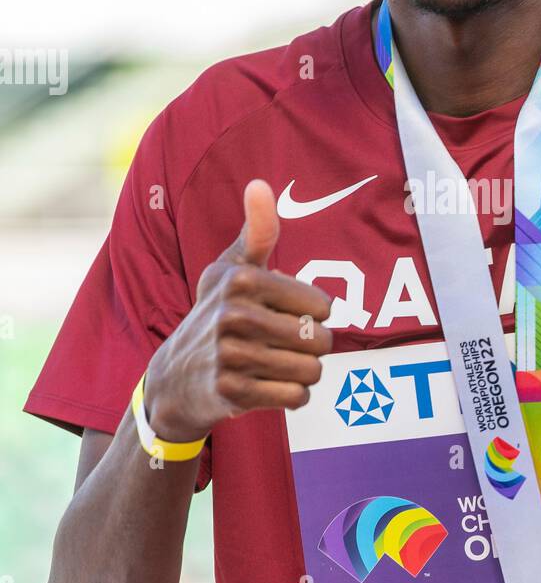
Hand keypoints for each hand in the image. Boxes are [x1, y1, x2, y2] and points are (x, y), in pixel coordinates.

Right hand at [144, 179, 331, 442]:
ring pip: (311, 371)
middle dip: (313, 347)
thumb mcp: (233, 268)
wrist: (176, 374)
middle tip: (286, 344)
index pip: (322, 306)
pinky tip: (271, 386)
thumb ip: (258, 230)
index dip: (316, 314)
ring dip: (304, 372)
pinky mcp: (230, 392)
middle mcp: (233, 315)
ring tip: (281, 364)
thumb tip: (259, 184)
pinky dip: (292, 396)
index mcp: (241, 280)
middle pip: (320, 340)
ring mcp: (230, 355)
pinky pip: (295, 397)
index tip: (291, 313)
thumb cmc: (217, 312)